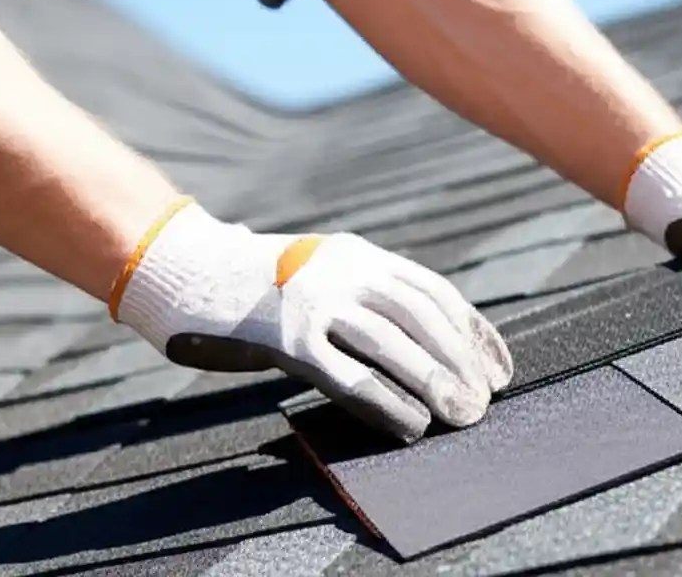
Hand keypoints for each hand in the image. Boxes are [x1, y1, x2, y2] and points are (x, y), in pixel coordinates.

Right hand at [112, 200, 512, 442]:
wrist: (184, 270)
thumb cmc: (259, 285)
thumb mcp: (322, 273)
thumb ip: (368, 297)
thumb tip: (429, 348)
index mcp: (360, 254)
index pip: (434, 292)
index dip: (472, 332)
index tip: (498, 368)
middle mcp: (344, 270)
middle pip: (421, 317)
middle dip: (460, 361)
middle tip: (485, 401)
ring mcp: (314, 301)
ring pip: (391, 345)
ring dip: (433, 383)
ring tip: (461, 416)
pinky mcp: (284, 339)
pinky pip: (348, 376)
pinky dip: (386, 404)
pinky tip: (410, 426)